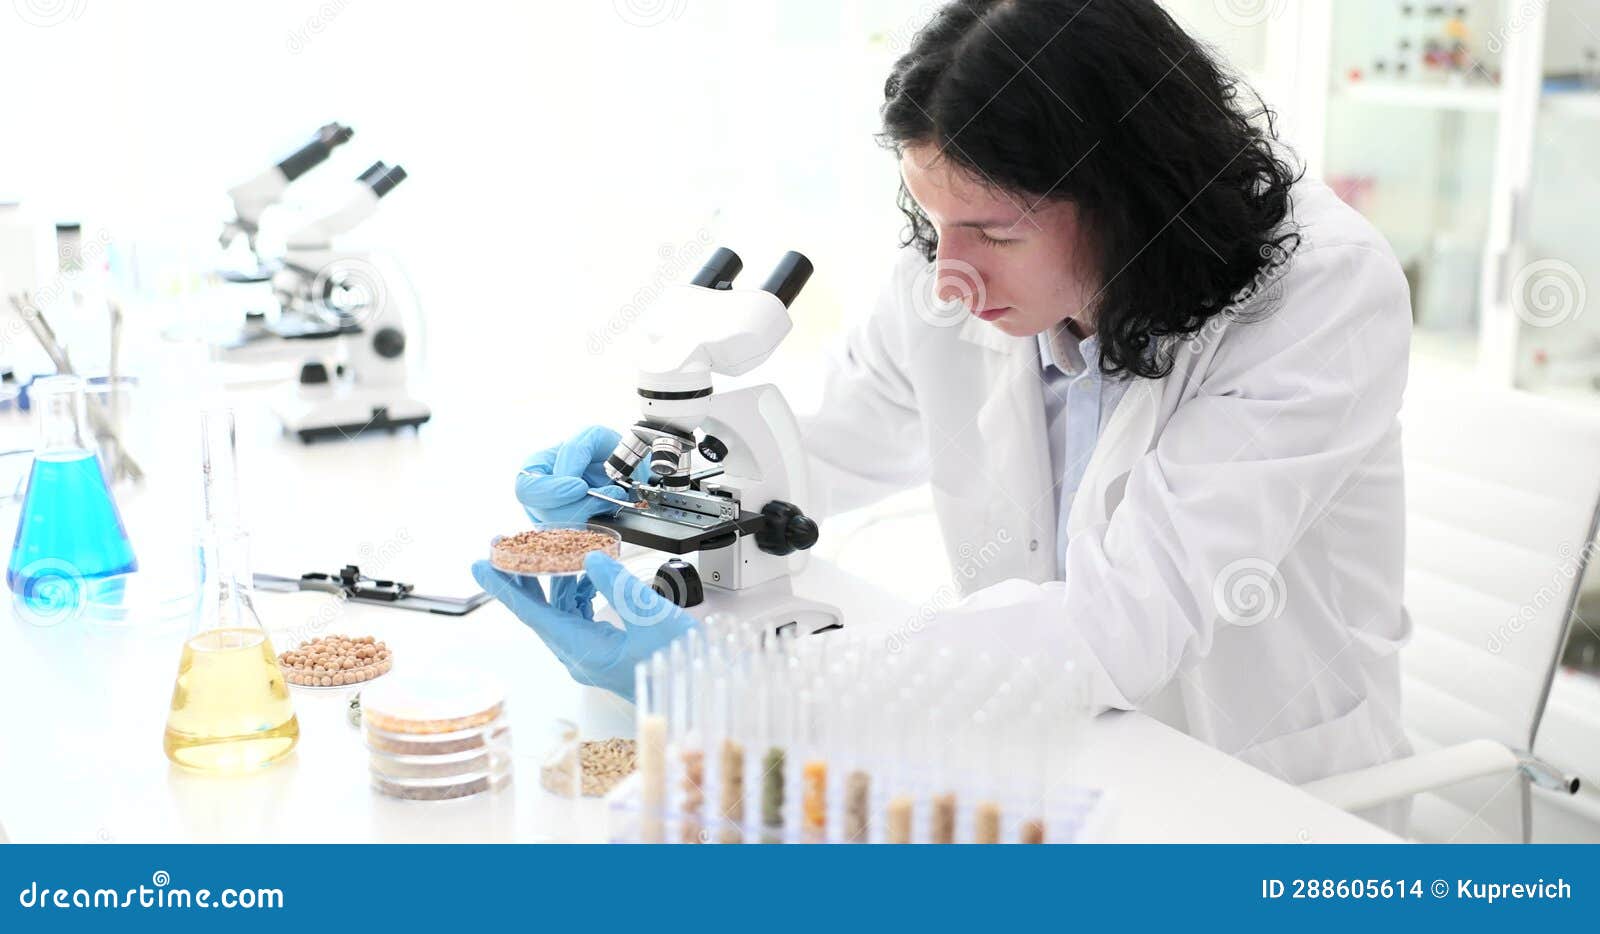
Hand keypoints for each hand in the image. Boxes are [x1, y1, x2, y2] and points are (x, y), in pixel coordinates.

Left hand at [470, 551, 694, 700]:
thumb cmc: (681, 667)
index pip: (532, 614)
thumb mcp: (652, 618)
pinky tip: (584, 575)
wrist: (702, 693)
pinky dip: (577, 592)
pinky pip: (579, 618)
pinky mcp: (606, 652)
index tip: (480, 566)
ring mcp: (592, 655)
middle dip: (523, 577)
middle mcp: (580, 655)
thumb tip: (591, 559)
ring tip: (552, 553)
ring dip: (554, 582)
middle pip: (540, 611)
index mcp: (584, 651)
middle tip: (506, 547)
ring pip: (560, 613)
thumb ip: (618, 585)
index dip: (504, 587)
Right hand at [515, 425, 637, 523]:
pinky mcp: (570, 533)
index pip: (526, 489)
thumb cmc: (606, 451)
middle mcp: (539, 498)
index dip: (552, 492)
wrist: (628, 470)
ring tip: (610, 498)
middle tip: (601, 497)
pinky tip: (607, 509)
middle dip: (577, 508)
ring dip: (592, 515)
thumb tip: (568, 477)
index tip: (580, 487)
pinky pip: (579, 538)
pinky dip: (598, 525)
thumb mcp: (593, 436)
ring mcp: (553, 519)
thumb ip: (575, 449)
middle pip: (543, 515)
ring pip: (563, 530)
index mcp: (535, 469)